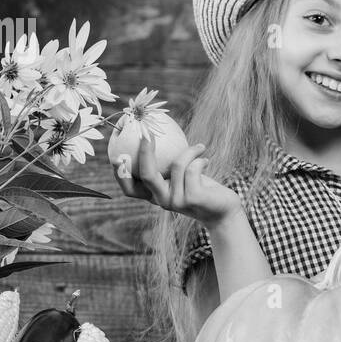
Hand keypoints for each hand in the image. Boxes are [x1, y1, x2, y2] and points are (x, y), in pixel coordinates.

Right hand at [112, 137, 241, 226]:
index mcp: (154, 195)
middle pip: (146, 175)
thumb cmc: (200, 187)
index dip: (120, 173)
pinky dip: (199, 158)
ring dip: (189, 151)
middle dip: (145, 152)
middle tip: (147, 134)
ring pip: (176, 166)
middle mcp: (161, 200)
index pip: (129, 188)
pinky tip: (206, 159)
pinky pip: (192, 169)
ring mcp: (176, 201)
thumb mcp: (181, 175)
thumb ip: (167, 163)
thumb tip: (154, 131)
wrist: (223, 210)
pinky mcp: (193, 199)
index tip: (116, 154)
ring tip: (199, 147)